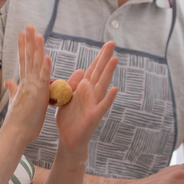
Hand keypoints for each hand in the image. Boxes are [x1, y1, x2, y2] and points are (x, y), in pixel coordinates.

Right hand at [3, 26, 50, 139]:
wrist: (16, 134)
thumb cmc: (19, 121)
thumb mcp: (16, 102)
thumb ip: (13, 90)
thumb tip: (8, 82)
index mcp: (24, 84)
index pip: (24, 61)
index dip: (23, 47)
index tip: (22, 34)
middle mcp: (26, 82)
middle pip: (28, 57)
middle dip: (28, 41)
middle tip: (28, 26)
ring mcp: (31, 87)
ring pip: (34, 64)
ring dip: (36, 48)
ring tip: (37, 33)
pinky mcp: (37, 95)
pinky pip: (42, 79)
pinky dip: (44, 68)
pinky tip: (46, 56)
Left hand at [54, 41, 117, 155]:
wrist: (69, 140)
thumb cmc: (69, 119)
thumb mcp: (67, 97)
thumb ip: (73, 84)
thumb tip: (81, 70)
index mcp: (84, 89)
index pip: (93, 69)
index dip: (100, 57)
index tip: (107, 44)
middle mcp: (92, 94)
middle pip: (99, 73)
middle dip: (105, 58)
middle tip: (112, 43)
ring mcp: (94, 104)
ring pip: (102, 85)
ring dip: (108, 73)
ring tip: (115, 60)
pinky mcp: (94, 116)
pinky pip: (102, 106)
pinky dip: (109, 98)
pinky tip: (115, 89)